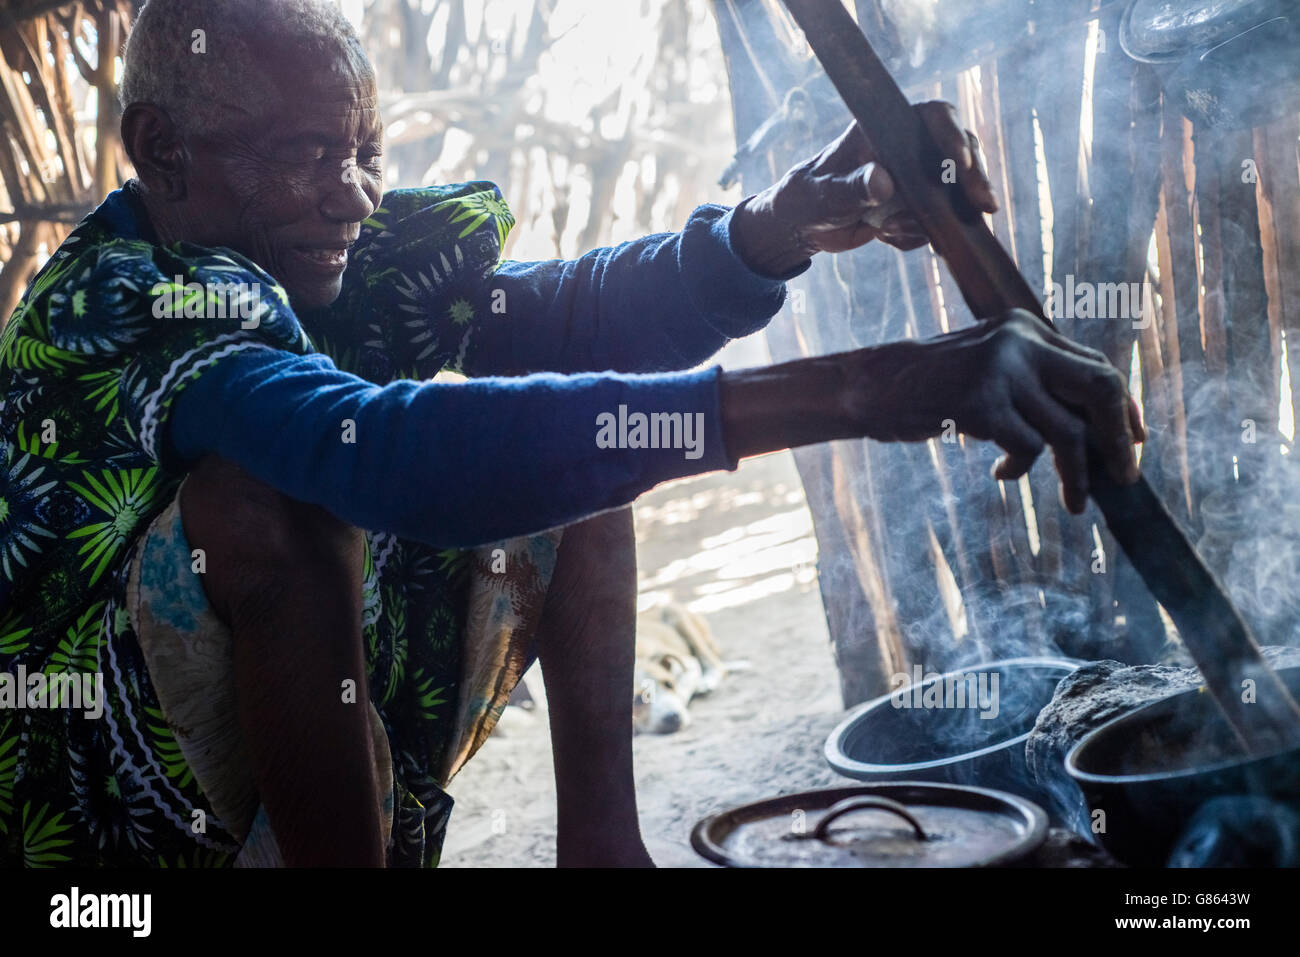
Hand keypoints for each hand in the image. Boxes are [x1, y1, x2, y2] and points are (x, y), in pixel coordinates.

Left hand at [730, 101, 998, 276]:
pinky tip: (886, 238)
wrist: (802, 227)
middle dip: (974, 179)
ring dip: (936, 217)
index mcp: (886, 130)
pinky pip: (933, 223)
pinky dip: (917, 236)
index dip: (953, 134)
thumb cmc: (806, 197)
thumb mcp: (824, 194)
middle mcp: (907, 150)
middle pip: (959, 153)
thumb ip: (851, 188)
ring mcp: (914, 180)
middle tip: (984, 206)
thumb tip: (883, 183)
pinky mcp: (913, 209)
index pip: (933, 117)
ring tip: (891, 230)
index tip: (962, 161)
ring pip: (954, 191)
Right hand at [841, 310, 1144, 512]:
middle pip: (1100, 388)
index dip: (1124, 410)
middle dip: (1120, 439)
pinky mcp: (980, 402)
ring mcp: (1000, 370)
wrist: (871, 385)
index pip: (1097, 366)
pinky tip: (999, 474)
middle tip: (1126, 477)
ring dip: (1077, 474)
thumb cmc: (930, 386)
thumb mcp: (988, 368)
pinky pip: (1026, 448)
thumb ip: (1033, 382)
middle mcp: (1020, 341)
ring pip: (1068, 431)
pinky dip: (1019, 469)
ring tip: (1074, 502)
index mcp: (1027, 328)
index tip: (1133, 443)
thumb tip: (1092, 426)